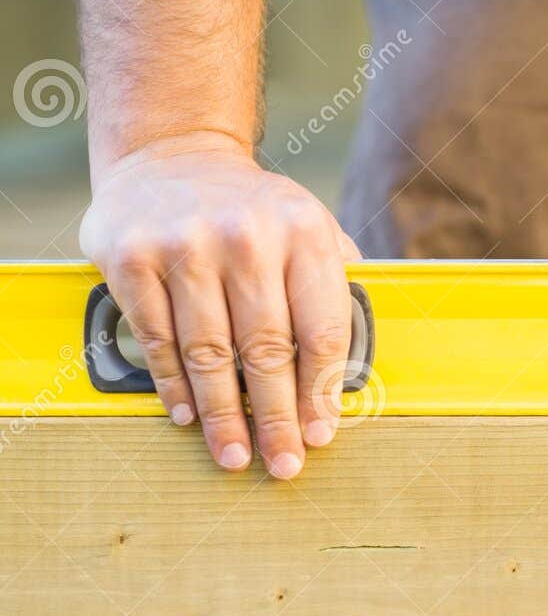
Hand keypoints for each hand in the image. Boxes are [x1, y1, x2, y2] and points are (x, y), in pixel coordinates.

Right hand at [80, 132, 360, 478]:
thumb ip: (334, 286)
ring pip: (208, 352)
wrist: (170, 152)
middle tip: (282, 463)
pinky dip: (173, 384)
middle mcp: (245, 236)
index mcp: (302, 232)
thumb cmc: (253, 211)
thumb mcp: (308, 226)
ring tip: (235, 455)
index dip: (320, 392)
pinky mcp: (130, 256)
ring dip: (223, 414)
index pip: (319, 330)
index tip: (320, 435)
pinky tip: (187, 415)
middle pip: (266, 351)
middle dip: (276, 417)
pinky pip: (157, 337)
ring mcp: (183, 244)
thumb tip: (348, 369)